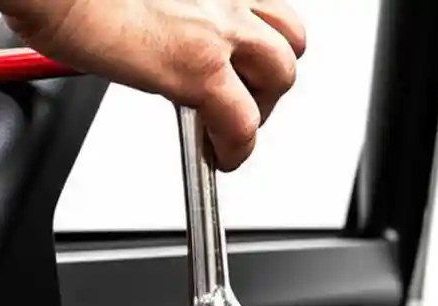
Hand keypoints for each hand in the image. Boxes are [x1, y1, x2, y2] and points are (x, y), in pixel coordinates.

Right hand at [0, 0, 304, 169]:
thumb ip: (164, 14)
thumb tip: (151, 40)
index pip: (268, 15)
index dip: (258, 49)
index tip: (242, 68)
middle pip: (286, 45)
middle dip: (267, 81)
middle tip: (242, 102)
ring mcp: (218, 33)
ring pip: (278, 80)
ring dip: (258, 111)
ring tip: (230, 132)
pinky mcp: (199, 72)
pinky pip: (241, 124)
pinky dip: (236, 148)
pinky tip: (220, 158)